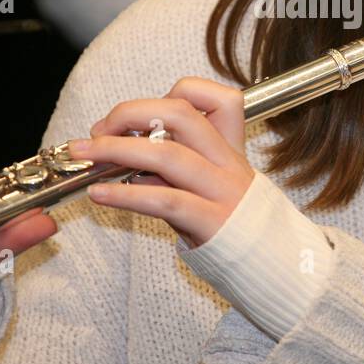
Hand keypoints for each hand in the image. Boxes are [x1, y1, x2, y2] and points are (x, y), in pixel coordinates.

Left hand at [65, 77, 253, 249]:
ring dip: (116, 149)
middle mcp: (229, 163)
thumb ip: (174, 170)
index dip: (172, 94)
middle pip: (180, 114)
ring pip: (167, 154)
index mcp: (231, 149)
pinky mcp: (213, 223)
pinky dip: (124, 194)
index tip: (137, 116)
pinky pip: (165, 200)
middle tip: (98, 130)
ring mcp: (224, 191)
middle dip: (130, 113)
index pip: (216, 98)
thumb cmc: (235, 227)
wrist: (278, 269)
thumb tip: (124, 157)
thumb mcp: (210, 188)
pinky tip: (98, 194)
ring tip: (85, 154)